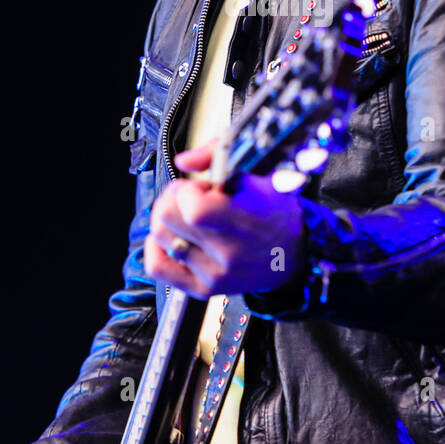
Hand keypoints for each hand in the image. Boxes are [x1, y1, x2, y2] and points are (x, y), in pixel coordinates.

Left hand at [144, 139, 304, 297]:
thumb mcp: (260, 172)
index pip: (195, 209)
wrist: (289, 255)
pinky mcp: (203, 288)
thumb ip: (219, 155)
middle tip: (193, 197)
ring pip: (160, 236)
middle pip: (169, 218)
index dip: (188, 191)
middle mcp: (231, 251)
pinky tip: (173, 235)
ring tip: (188, 215)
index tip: (201, 187)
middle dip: (175, 198)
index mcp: (248, 219)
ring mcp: (216, 273)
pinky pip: (157, 266)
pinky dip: (156, 246)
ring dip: (167, 219)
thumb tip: (185, 160)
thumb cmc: (273, 211)